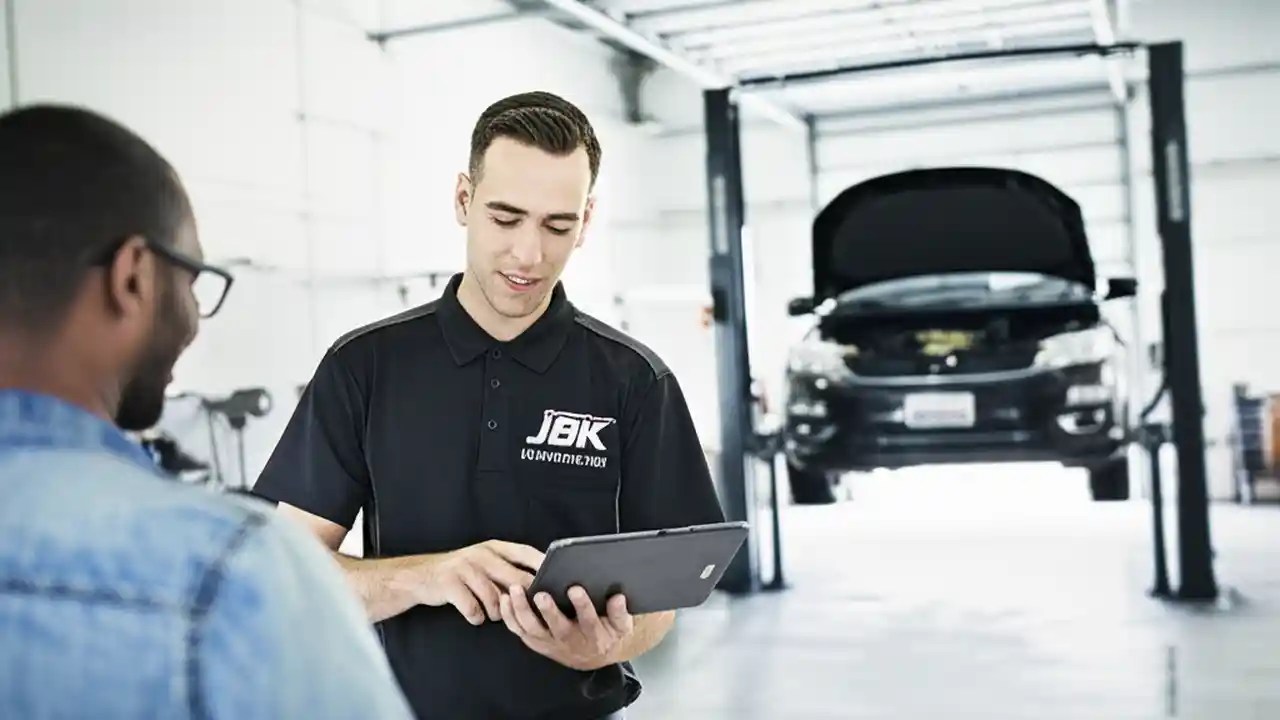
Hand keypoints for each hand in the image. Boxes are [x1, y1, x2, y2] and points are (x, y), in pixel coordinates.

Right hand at [416, 540, 543, 625]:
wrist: (421, 576)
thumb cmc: (461, 573)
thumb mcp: (484, 562)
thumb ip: (507, 569)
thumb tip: (539, 585)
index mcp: (493, 547)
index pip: (526, 553)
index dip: (543, 566)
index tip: (557, 578)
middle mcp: (481, 554)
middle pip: (515, 579)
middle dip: (524, 598)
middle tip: (525, 610)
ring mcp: (465, 568)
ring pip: (495, 599)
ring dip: (496, 612)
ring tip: (491, 612)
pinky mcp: (450, 584)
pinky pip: (474, 610)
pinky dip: (476, 618)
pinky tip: (474, 616)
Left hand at [499, 585, 633, 671]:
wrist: (593, 654)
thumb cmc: (606, 631)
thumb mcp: (621, 624)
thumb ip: (620, 612)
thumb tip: (618, 597)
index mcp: (594, 634)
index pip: (589, 620)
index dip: (583, 606)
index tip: (576, 589)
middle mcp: (570, 640)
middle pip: (558, 628)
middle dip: (549, 611)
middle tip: (540, 594)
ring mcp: (550, 642)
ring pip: (534, 630)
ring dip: (522, 611)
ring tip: (515, 591)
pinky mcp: (536, 642)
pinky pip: (520, 631)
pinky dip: (510, 617)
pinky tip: (505, 599)